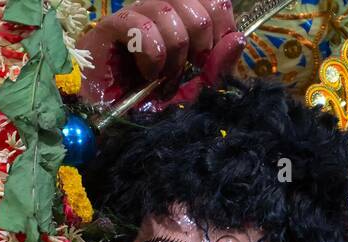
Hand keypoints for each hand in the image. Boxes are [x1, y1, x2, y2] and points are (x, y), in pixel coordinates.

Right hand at [76, 0, 244, 108]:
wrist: (110, 125)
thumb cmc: (148, 106)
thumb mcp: (192, 92)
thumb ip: (217, 69)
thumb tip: (237, 39)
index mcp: (182, 20)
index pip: (214, 0)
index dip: (222, 25)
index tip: (210, 60)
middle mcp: (160, 11)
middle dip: (200, 40)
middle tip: (186, 71)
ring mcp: (135, 15)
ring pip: (168, 8)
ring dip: (174, 50)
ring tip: (163, 77)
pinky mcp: (110, 27)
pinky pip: (139, 23)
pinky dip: (151, 53)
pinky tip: (147, 74)